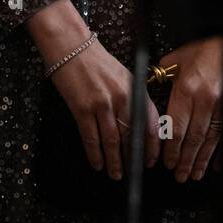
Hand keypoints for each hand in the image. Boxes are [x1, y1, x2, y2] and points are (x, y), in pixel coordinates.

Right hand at [27, 0, 159, 177]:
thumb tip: (139, 125)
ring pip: (112, 141)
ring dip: (115, 162)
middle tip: (134, 173)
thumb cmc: (97, 61)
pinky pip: (91, 138)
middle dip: (133, 159)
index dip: (151, 145)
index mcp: (133, 89)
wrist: (72, 48)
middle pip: (131, 136)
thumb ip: (132, 98)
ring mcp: (101, 104)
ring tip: (116, 174)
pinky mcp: (82, 109)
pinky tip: (97, 164)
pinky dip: (95, 154)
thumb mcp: (123, 75)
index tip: (151, 160)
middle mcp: (120, 97)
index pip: (149, 123)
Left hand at [160, 37, 222, 181]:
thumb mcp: (179, 58)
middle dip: (184, 161)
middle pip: (193, 139)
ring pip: (210, 140)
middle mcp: (205, 100)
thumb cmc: (204, 47)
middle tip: (178, 176)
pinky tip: (217, 164)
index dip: (171, 149)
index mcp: (188, 88)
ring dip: (201, 160)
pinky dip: (221, 151)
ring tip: (194, 175)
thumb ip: (165, 75)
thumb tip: (152, 85)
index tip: (166, 162)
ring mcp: (222, 105)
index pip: (176, 127)